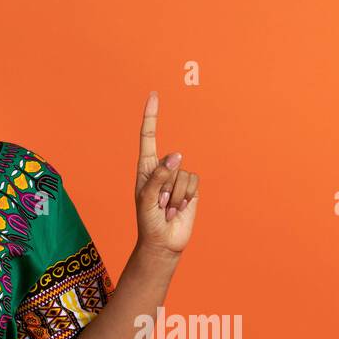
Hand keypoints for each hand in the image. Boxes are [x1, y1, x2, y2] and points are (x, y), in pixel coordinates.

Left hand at [134, 90, 198, 255]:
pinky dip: (185, 198)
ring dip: (174, 196)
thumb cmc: (148, 222)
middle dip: (164, 186)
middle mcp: (162, 169)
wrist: (164, 242)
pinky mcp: (191, 188)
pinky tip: (178, 209)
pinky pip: (193, 183)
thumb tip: (177, 155)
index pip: (148, 137)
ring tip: (167, 209)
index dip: (151, 116)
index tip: (154, 95)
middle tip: (158, 205)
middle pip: (170, 163)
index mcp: (145, 168)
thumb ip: (158, 177)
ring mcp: (178, 178)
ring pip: (182, 174)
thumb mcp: (146, 199)